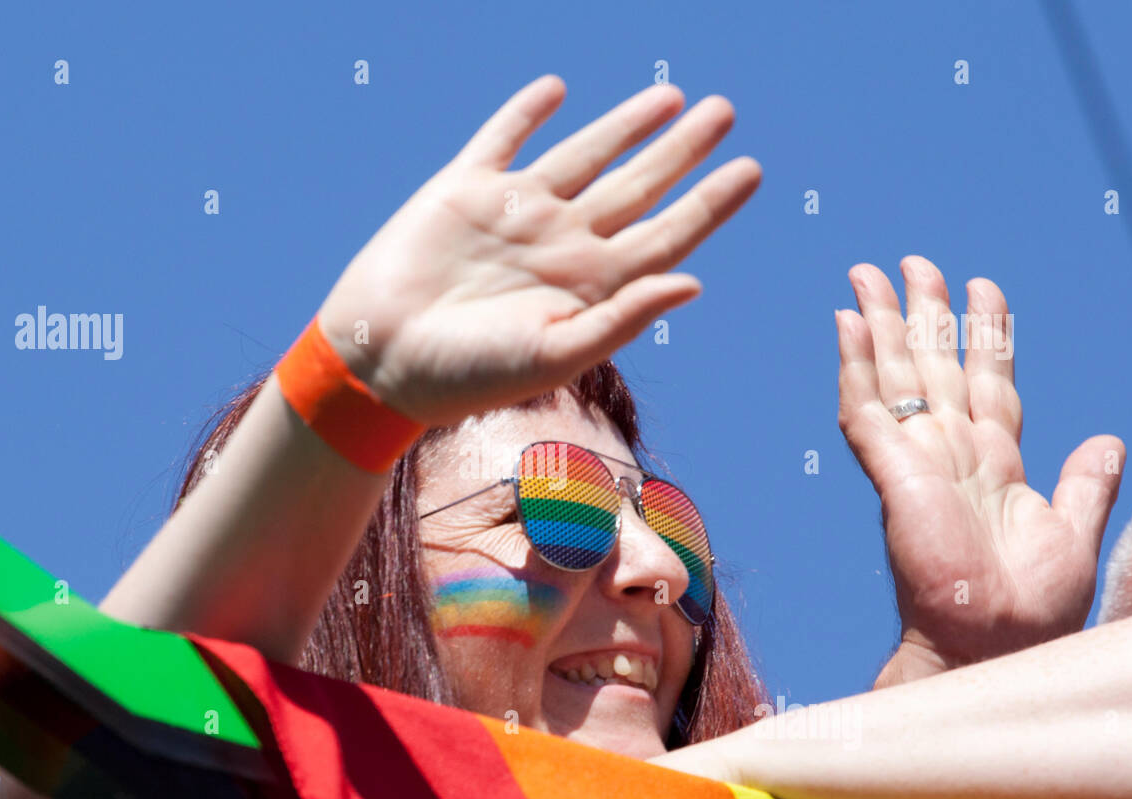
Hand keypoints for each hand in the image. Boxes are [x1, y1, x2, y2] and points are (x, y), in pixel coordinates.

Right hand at [317, 75, 760, 424]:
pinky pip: (504, 139)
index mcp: (589, 287)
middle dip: (681, 152)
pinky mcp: (463, 190)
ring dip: (626, 126)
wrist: (380, 361)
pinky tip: (557, 90)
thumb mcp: (553, 354)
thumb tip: (695, 282)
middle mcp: (561, 245)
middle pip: (637, 188)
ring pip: (584, 156)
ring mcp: (515, 215)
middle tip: (725, 114)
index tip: (751, 170)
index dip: (709, 204)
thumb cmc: (468, 375)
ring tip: (671, 98)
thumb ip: (622, 317)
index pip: (665, 236)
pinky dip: (528, 113)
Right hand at [836, 256, 1123, 673]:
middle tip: (914, 264)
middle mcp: (951, 452)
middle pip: (936, 365)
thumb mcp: (1074, 531)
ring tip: (870, 274)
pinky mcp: (891, 469)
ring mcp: (916, 458)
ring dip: (882, 323)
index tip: (983, 289)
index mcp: (996, 463)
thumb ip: (1087, 483)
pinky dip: (853, 363)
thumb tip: (1110, 440)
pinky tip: (845, 323)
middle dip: (924, 313)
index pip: (988, 382)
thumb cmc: (1030, 606)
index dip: (987, 335)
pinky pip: (866, 407)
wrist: (989, 641)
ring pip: (896, 374)